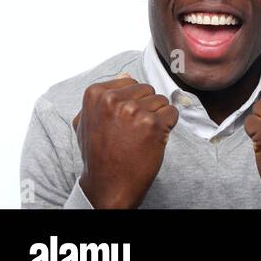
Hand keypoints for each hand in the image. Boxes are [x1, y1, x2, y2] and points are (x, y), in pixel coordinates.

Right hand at [72, 74, 178, 208]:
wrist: (107, 185)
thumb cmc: (99, 154)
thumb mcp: (89, 122)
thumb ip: (103, 98)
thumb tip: (125, 74)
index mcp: (95, 94)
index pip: (132, 83)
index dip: (132, 103)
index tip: (121, 123)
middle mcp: (113, 99)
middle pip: (148, 90)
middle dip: (145, 109)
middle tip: (131, 132)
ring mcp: (133, 111)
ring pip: (161, 101)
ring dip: (157, 119)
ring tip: (139, 138)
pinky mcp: (152, 124)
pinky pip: (172, 113)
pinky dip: (167, 127)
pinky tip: (151, 141)